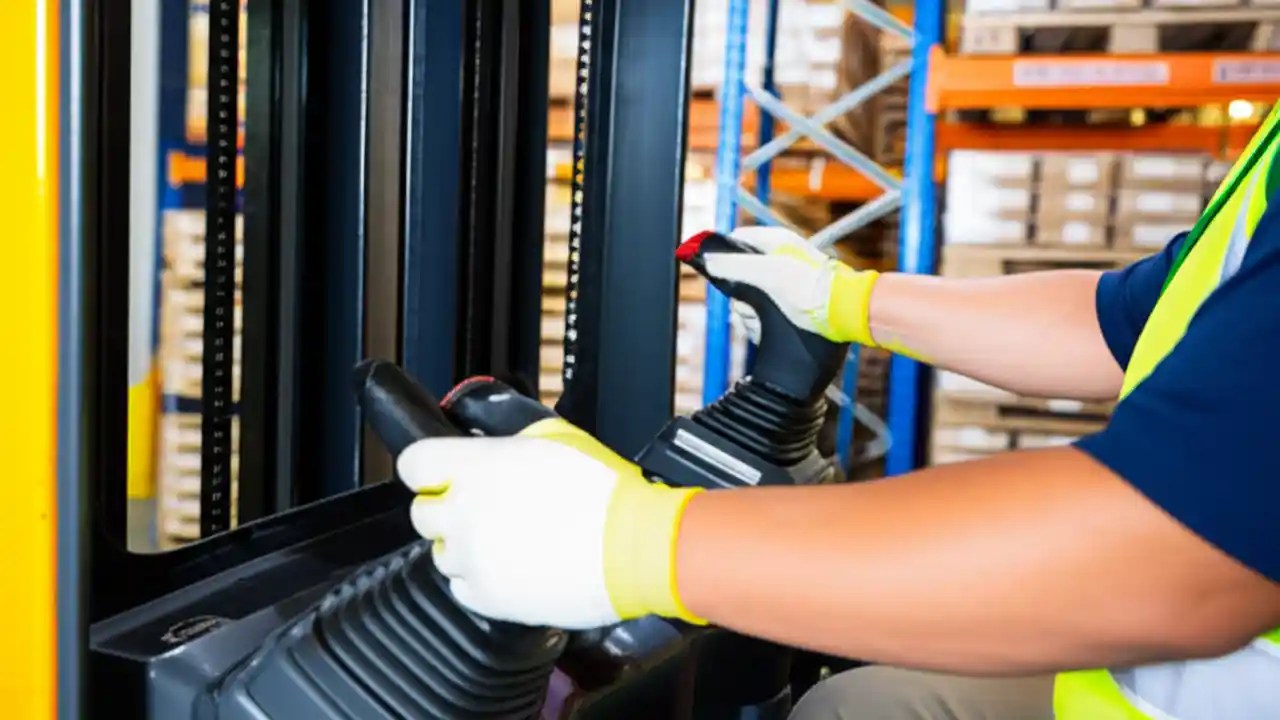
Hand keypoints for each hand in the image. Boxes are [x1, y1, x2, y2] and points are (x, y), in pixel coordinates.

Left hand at [396, 417, 704, 628]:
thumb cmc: (604, 491)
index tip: (441, 473)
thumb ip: (510, 442)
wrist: (634, 546)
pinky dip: (481, 578)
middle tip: (483, 507)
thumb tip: (492, 446)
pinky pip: (462, 587)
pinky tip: (513, 566)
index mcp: (474, 466)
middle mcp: (462, 513)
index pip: (414, 462)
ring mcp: (472, 558)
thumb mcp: (556, 438)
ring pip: (442, 552)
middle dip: (447, 507)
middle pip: (422, 512)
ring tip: (507, 540)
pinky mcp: (487, 597)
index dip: (430, 467)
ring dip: (465, 545)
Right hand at [697, 226, 879, 345]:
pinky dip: (759, 325)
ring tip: (764, 322)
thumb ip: (736, 265)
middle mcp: (777, 260)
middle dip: (740, 298)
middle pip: (738, 276)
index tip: (724, 276)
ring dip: (749, 315)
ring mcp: (781, 283)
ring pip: (747, 299)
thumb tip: (708, 260)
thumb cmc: (811, 289)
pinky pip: (759, 314)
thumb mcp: (769, 273)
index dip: (725, 258)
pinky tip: (766, 330)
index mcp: (775, 242)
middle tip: (753, 308)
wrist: (844, 314)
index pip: (736, 241)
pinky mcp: (785, 305)